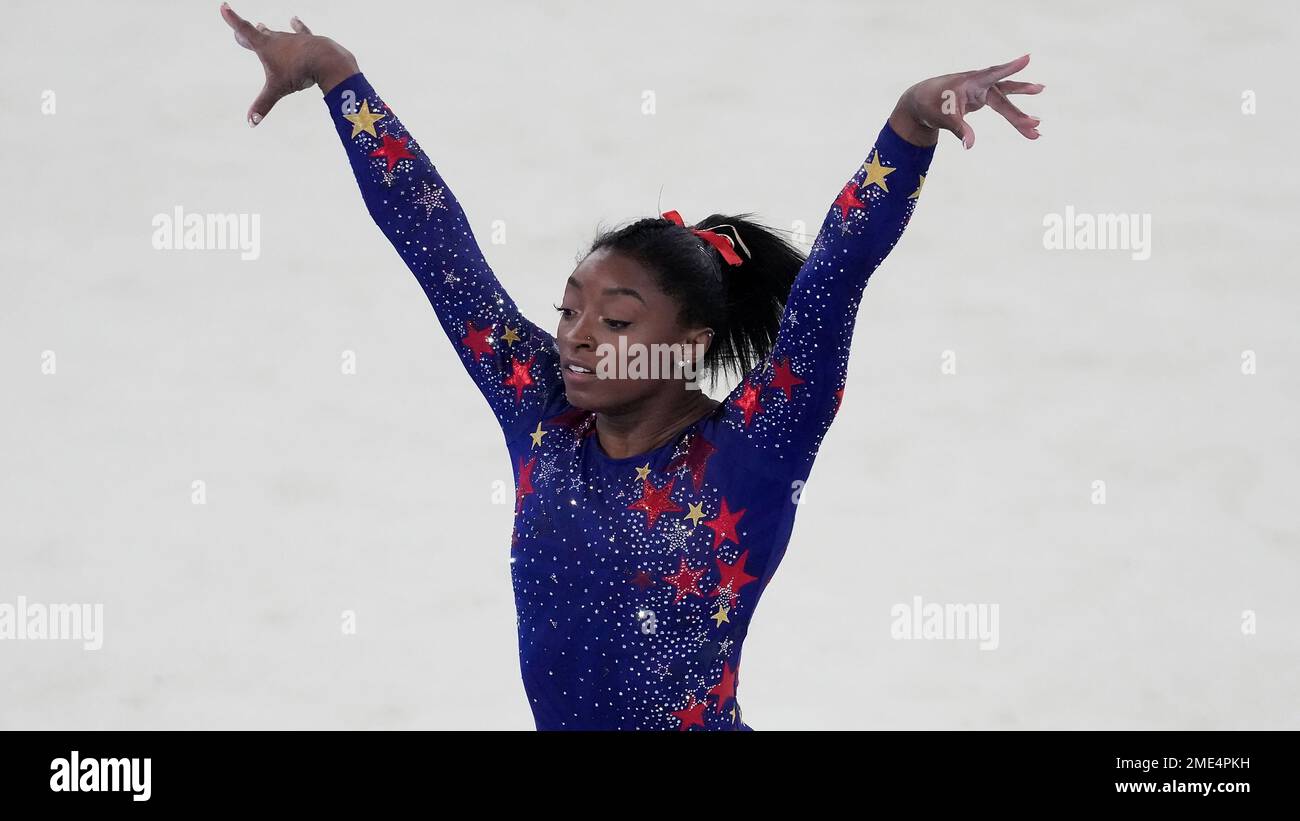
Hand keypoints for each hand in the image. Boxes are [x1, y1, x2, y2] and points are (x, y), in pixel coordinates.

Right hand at [219, 2, 358, 126]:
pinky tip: (295, 20)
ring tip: (263, 26)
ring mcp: (294, 38)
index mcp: (266, 46)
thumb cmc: (299, 72)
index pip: (245, 30)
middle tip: (240, 34)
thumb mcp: (278, 89)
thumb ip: (263, 105)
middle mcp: (278, 38)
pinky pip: (301, 32)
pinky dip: (298, 27)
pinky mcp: (310, 40)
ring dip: (270, 33)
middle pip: (260, 35)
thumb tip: (251, 123)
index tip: (224, 6)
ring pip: (279, 34)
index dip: (233, 19)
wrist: (325, 59)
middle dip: (249, 35)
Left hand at [891, 54, 1043, 149]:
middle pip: (1003, 98)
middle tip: (1035, 124)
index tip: (1027, 58)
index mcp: (970, 81)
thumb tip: (970, 145)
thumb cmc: (930, 103)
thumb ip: (959, 129)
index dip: (1010, 68)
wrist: (922, 101)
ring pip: (1005, 104)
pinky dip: (1014, 118)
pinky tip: (1028, 126)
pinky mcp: (983, 99)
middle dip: (1016, 114)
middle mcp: (980, 84)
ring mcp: (983, 91)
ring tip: (1037, 127)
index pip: (993, 73)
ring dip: (1019, 116)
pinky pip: (1002, 108)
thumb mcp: (943, 117)